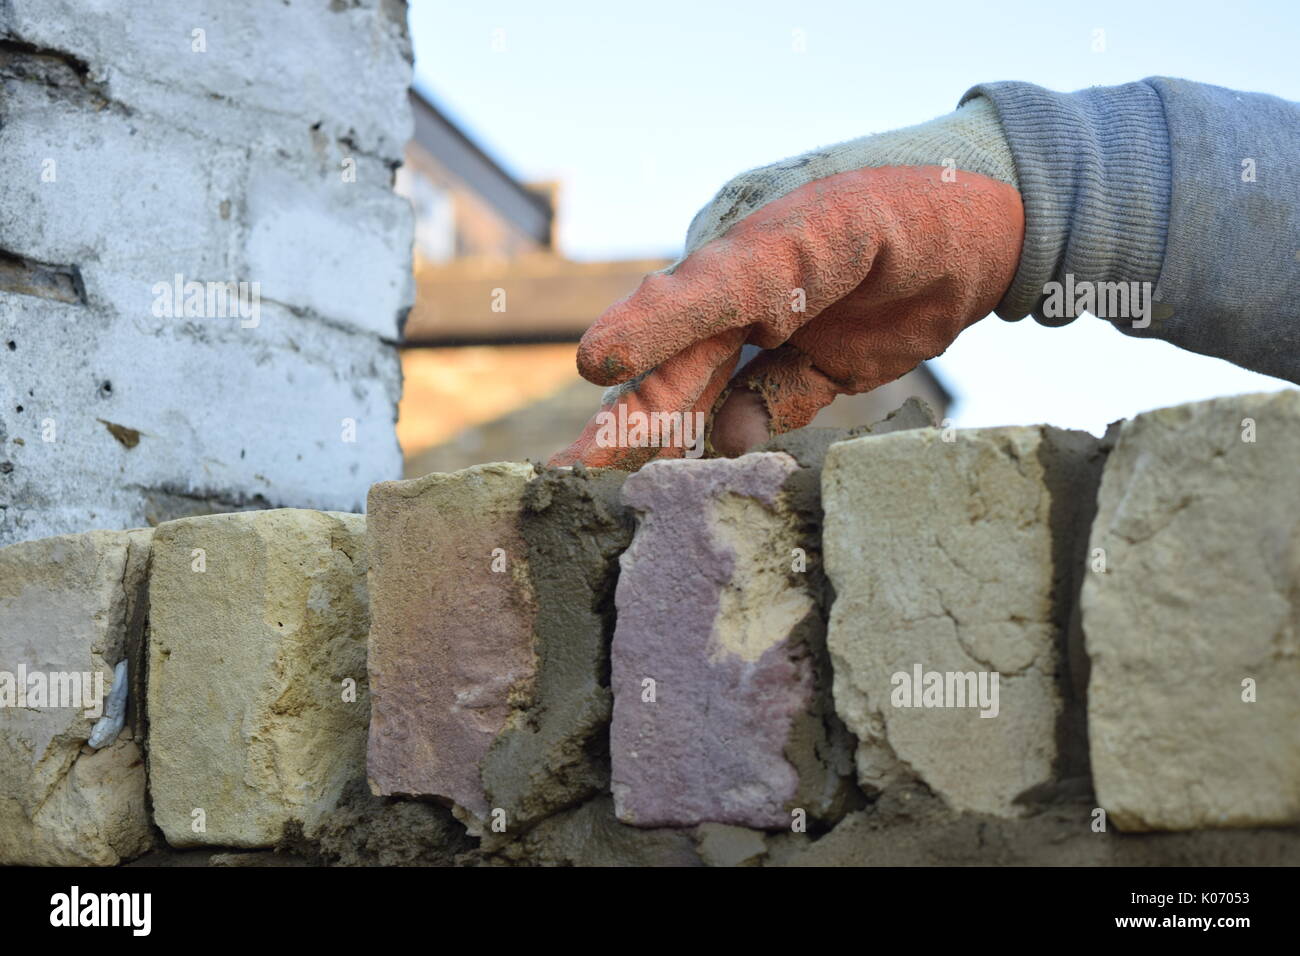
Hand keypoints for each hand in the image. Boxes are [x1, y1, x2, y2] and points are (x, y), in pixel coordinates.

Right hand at [550, 100, 1024, 468]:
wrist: (996, 220)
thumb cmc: (910, 201)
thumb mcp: (828, 232)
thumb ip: (754, 307)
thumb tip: (720, 429)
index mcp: (740, 246)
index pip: (682, 303)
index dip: (642, 339)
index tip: (594, 369)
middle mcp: (744, 295)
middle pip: (678, 365)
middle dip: (625, 421)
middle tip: (566, 472)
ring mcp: (776, 336)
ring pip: (708, 396)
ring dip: (666, 443)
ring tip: (609, 486)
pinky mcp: (812, 369)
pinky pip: (764, 411)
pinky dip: (740, 440)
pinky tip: (716, 465)